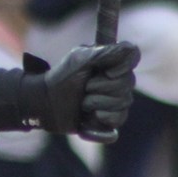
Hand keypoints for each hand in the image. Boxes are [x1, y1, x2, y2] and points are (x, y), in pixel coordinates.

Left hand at [23, 41, 139, 143]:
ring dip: (96, 105)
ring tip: (81, 104)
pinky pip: (115, 127)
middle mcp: (117, 82)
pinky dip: (98, 126)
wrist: (44, 103)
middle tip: (84, 88)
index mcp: (111, 63)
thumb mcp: (81, 59)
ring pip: (122, 106)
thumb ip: (106, 52)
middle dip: (100, 88)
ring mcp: (114, 103)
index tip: (107, 71)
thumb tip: (131, 49)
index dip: (123, 66)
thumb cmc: (61, 78)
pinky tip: (84, 122)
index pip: (133, 56)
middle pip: (127, 85)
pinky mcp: (107, 123)